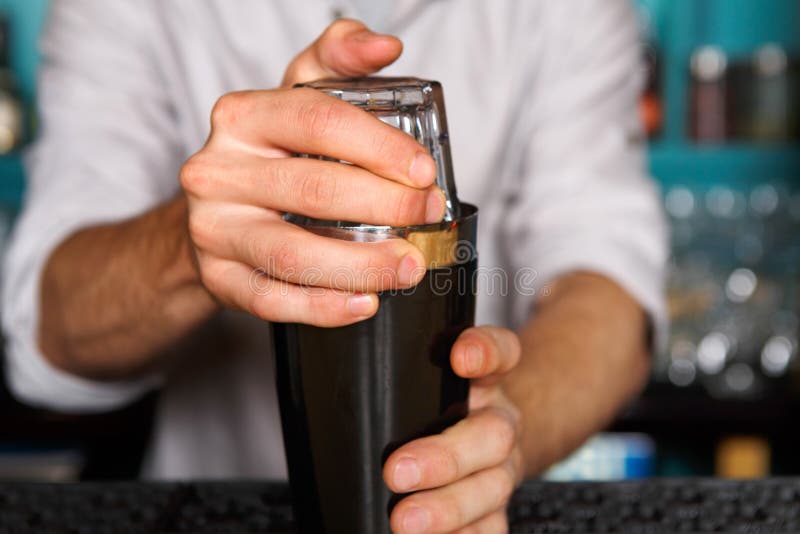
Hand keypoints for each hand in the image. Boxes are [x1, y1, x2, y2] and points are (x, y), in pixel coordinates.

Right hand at [180, 19, 445, 325]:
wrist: (217, 212)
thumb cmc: (271, 154)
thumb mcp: (298, 97)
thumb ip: (339, 60)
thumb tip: (385, 46)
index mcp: (242, 117)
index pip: (316, 120)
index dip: (379, 145)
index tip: (424, 171)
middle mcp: (218, 171)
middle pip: (313, 189)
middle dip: (386, 205)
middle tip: (428, 216)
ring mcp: (214, 230)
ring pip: (292, 254)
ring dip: (362, 266)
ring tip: (409, 267)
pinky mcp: (219, 278)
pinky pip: (273, 300)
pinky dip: (325, 307)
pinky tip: (365, 302)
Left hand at [384, 327, 523, 532]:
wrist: (487, 442)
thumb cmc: (441, 406)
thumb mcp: (427, 376)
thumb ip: (403, 367)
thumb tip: (343, 354)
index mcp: (484, 379)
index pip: (499, 352)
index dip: (485, 351)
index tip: (461, 357)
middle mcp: (498, 421)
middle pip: (491, 434)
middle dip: (445, 457)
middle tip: (397, 470)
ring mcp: (502, 468)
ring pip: (491, 488)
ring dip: (447, 508)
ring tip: (404, 521)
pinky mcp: (496, 508)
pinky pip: (489, 527)